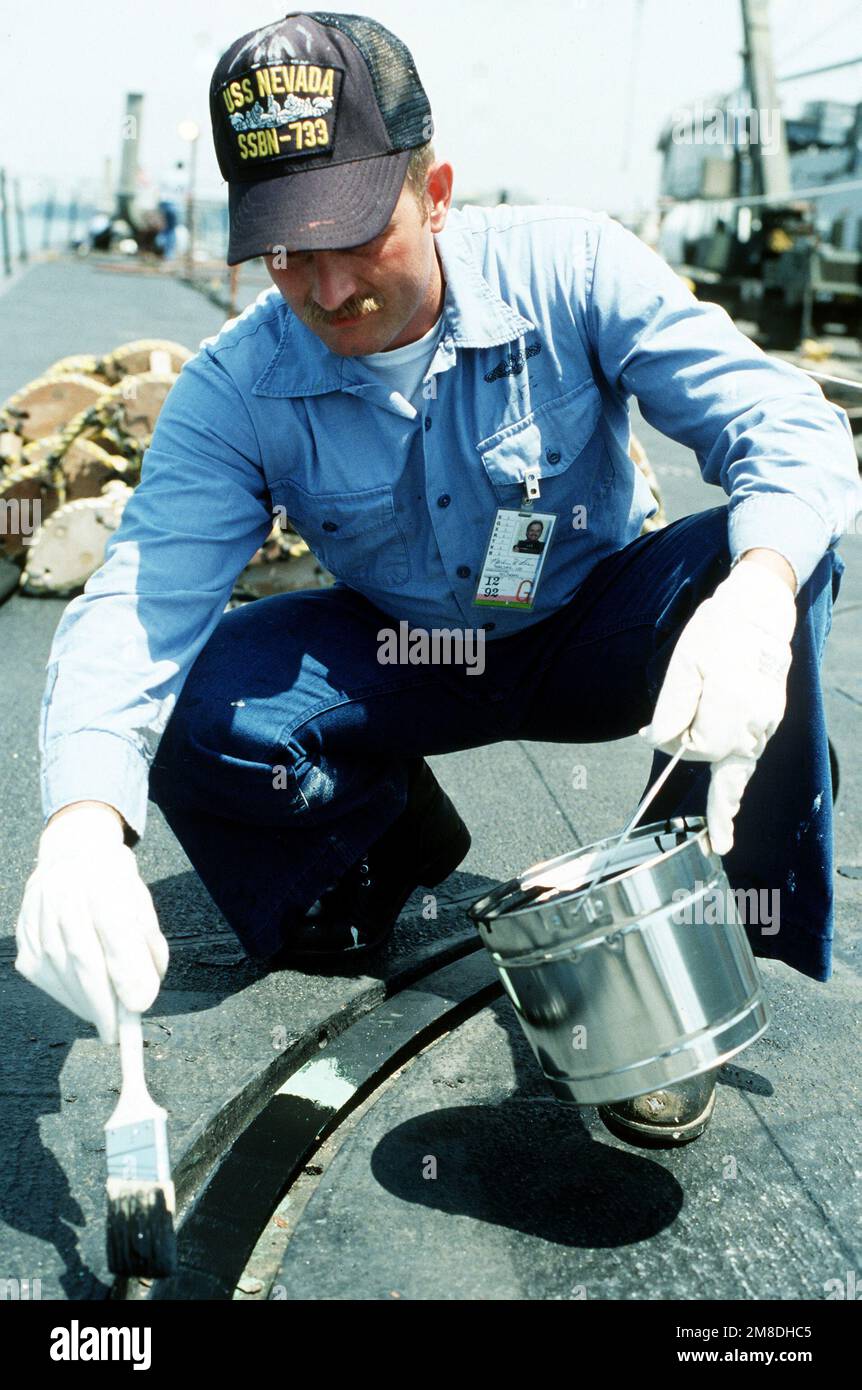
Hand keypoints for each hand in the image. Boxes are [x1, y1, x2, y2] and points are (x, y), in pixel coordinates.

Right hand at [14, 804, 167, 1043]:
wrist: (72, 856)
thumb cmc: (115, 887)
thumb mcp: (143, 907)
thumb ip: (148, 948)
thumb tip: (142, 998)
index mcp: (105, 876)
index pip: (116, 927)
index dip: (127, 969)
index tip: (140, 1005)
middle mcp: (65, 890)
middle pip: (82, 955)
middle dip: (102, 1001)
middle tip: (117, 1032)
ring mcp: (38, 911)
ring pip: (60, 969)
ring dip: (83, 1003)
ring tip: (104, 1019)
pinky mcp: (23, 932)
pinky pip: (42, 973)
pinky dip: (65, 994)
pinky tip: (82, 1000)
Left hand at [639, 559, 796, 853]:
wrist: (760, 609)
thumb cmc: (718, 631)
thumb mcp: (682, 665)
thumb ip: (669, 710)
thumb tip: (655, 740)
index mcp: (729, 713)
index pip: (696, 750)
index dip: (676, 743)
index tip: (659, 731)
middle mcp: (753, 724)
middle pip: (732, 777)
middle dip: (723, 812)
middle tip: (718, 846)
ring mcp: (767, 722)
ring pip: (743, 764)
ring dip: (729, 787)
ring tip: (722, 824)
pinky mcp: (771, 715)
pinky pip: (752, 749)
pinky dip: (739, 765)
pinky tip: (732, 781)